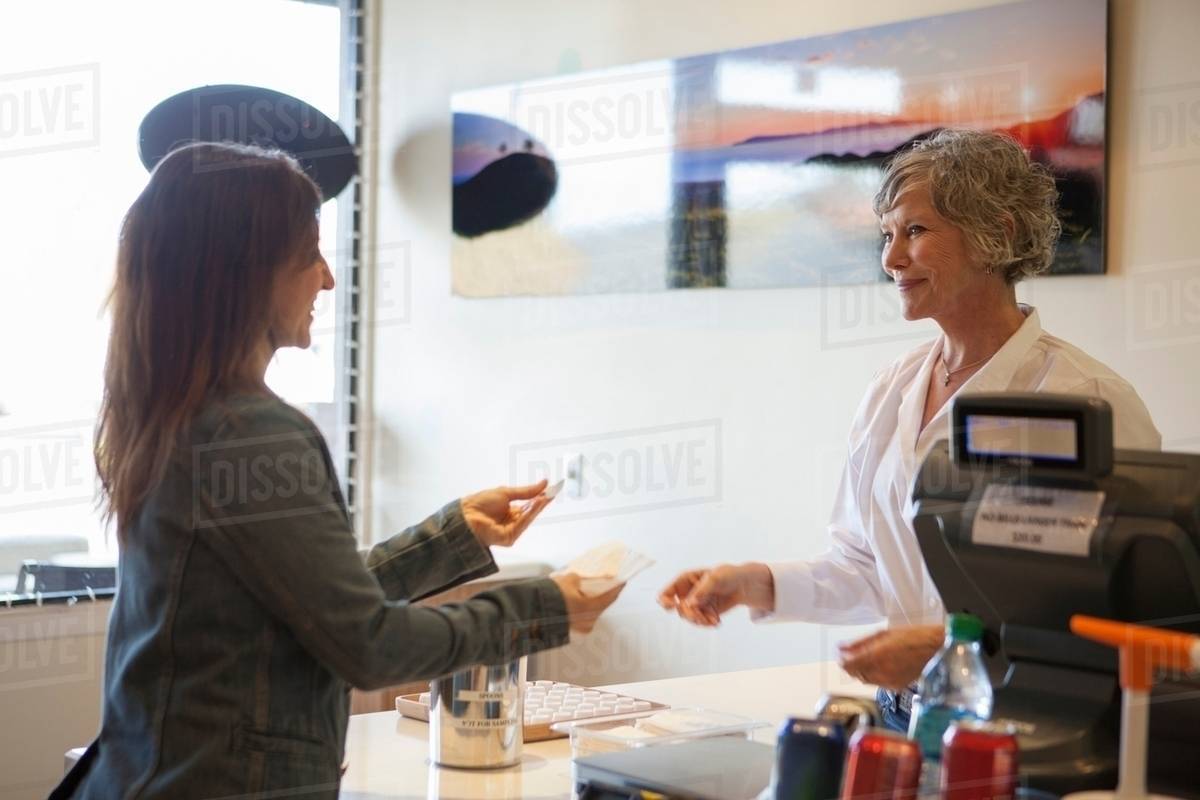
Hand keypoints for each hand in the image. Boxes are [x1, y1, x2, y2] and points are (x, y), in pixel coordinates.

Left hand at [461, 480, 551, 547]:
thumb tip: (543, 483)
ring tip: (546, 496)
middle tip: (553, 491)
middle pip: (531, 511)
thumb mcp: (506, 493)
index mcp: (510, 511)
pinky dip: (531, 513)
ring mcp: (511, 530)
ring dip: (538, 506)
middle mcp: (512, 521)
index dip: (541, 497)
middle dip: (542, 501)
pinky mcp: (510, 537)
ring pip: (529, 518)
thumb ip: (526, 491)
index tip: (552, 489)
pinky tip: (537, 503)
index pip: (530, 504)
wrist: (466, 515)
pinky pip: (523, 524)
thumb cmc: (480, 504)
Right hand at [551, 572, 624, 634]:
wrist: (535, 611)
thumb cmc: (553, 597)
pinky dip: (580, 607)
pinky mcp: (570, 628)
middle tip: (602, 583)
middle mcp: (589, 621)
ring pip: (590, 610)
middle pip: (600, 604)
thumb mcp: (568, 580)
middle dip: (600, 593)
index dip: (617, 587)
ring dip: (589, 600)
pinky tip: (575, 599)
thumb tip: (578, 579)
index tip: (622, 581)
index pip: (611, 596)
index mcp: (592, 609)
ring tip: (584, 589)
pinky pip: (580, 615)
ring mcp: (579, 627)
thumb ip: (578, 578)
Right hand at [657, 563, 773, 626]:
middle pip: (678, 609)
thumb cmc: (729, 574)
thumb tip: (689, 603)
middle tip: (701, 617)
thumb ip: (701, 590)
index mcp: (685, 580)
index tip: (674, 607)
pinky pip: (700, 622)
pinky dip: (708, 623)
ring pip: (689, 618)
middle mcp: (687, 592)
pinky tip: (717, 621)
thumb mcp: (716, 578)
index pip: (666, 593)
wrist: (744, 584)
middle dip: (690, 615)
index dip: (665, 602)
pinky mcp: (705, 611)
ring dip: (700, 621)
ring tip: (713, 621)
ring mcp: (696, 603)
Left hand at [837, 624, 942, 689]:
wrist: (937, 649)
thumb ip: (860, 642)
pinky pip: (878, 683)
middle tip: (850, 656)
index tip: (840, 655)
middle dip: (850, 666)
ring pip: (865, 680)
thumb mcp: (884, 634)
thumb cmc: (913, 637)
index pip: (849, 665)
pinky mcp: (897, 687)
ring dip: (861, 671)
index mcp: (877, 655)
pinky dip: (874, 676)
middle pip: (855, 674)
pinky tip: (880, 666)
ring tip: (866, 660)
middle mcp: (881, 671)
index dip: (842, 660)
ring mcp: (889, 681)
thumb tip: (841, 647)